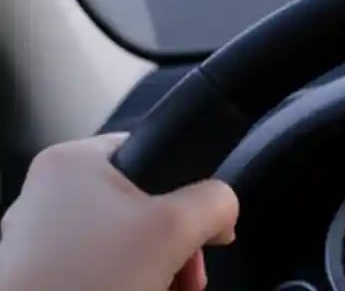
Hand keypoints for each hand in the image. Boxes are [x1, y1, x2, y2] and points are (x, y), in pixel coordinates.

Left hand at [0, 134, 238, 290]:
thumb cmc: (90, 280)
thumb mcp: (177, 229)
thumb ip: (216, 201)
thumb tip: (223, 207)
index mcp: (72, 161)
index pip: (152, 151)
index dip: (187, 187)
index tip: (199, 226)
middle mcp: (48, 192)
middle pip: (141, 205)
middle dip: (174, 243)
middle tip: (187, 272)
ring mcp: (36, 237)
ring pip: (121, 241)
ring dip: (155, 266)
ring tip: (166, 288)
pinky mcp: (37, 274)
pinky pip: (97, 267)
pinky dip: (124, 281)